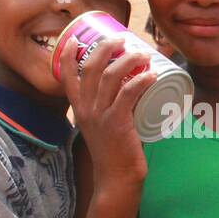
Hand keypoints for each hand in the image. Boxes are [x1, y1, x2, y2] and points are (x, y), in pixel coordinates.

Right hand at [59, 34, 156, 192]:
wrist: (116, 180)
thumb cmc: (114, 153)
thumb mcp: (103, 126)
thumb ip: (111, 107)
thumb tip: (131, 87)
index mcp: (79, 108)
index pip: (66, 75)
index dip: (68, 54)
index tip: (77, 37)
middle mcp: (86, 109)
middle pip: (90, 67)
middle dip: (105, 47)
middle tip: (122, 39)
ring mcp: (100, 116)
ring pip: (110, 76)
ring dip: (128, 59)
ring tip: (142, 53)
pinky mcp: (117, 124)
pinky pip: (128, 94)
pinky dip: (141, 80)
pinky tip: (152, 74)